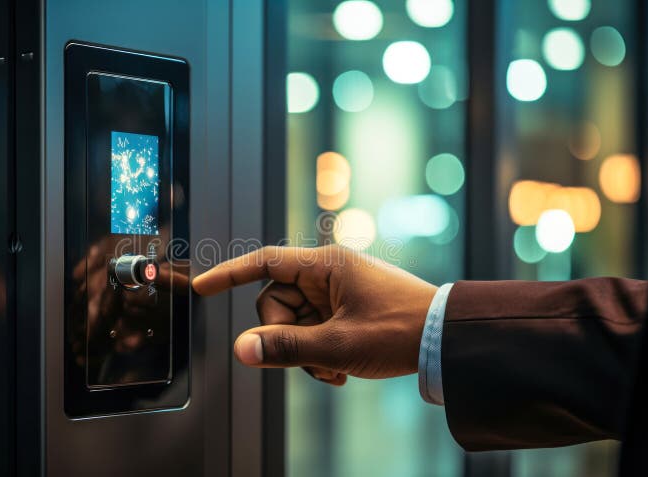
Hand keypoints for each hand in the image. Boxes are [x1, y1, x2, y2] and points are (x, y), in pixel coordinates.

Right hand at [192, 245, 436, 385]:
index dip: (229, 274)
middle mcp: (328, 274)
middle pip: (277, 303)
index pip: (265, 262)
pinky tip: (341, 371)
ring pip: (295, 323)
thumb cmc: (400, 330)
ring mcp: (337, 293)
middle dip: (286, 336)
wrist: (446, 338)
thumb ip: (287, 347)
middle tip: (313, 357)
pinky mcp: (345, 310)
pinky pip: (314, 331)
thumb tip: (243, 349)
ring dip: (306, 352)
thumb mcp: (338, 344)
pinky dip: (320, 353)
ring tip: (334, 370)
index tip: (201, 287)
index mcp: (325, 266)